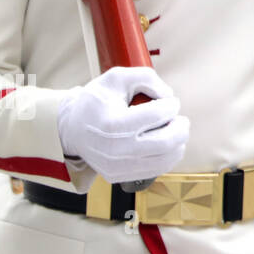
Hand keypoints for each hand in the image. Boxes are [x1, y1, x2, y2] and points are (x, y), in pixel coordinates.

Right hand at [56, 67, 189, 183]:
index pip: (157, 115)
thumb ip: (145, 77)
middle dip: (181, 127)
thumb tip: (168, 95)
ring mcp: (117, 166)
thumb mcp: (116, 78)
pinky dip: (168, 156)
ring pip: (165, 160)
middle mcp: (115, 150)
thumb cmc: (96, 102)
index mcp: (113, 123)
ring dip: (178, 143)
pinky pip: (155, 170)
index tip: (170, 101)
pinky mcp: (119, 176)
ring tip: (174, 130)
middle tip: (181, 119)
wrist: (72, 129)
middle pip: (165, 142)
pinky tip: (164, 143)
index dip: (171, 105)